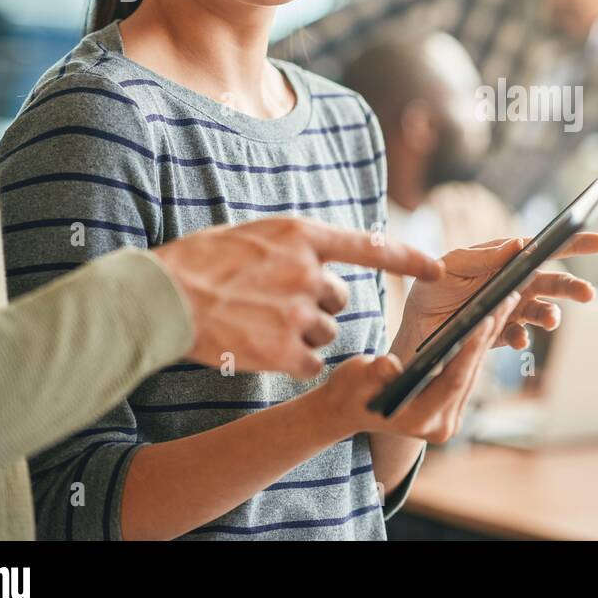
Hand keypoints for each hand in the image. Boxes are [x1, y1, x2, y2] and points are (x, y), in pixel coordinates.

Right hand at [152, 217, 443, 380]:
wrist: (160, 299)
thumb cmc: (198, 262)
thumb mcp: (253, 234)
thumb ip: (294, 246)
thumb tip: (320, 260)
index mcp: (300, 234)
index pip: (369, 245)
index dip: (408, 258)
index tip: (438, 267)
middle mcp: (307, 271)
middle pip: (341, 298)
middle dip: (318, 304)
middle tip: (275, 303)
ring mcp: (298, 312)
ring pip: (326, 332)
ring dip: (303, 334)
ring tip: (260, 323)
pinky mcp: (285, 350)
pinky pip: (311, 363)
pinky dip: (293, 362)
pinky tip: (262, 349)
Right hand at [317, 298, 518, 443]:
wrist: (347, 409)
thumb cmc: (350, 390)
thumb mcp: (357, 376)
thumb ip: (374, 371)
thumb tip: (390, 366)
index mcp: (419, 420)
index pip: (453, 381)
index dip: (470, 349)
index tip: (487, 317)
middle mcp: (441, 425)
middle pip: (470, 374)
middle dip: (488, 335)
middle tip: (507, 298)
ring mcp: (449, 419)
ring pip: (474, 371)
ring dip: (489, 337)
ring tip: (506, 300)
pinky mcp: (452, 408)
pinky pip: (469, 372)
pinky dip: (478, 345)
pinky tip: (491, 316)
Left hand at [395, 233, 597, 357]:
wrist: (415, 331)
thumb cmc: (431, 289)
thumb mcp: (451, 267)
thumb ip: (483, 258)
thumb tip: (518, 244)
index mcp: (505, 260)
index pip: (544, 247)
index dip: (573, 242)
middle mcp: (514, 283)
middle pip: (553, 281)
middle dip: (573, 286)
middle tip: (588, 294)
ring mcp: (511, 310)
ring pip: (543, 310)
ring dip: (551, 315)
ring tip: (549, 319)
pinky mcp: (503, 335)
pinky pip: (522, 335)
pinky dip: (524, 337)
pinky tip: (517, 339)